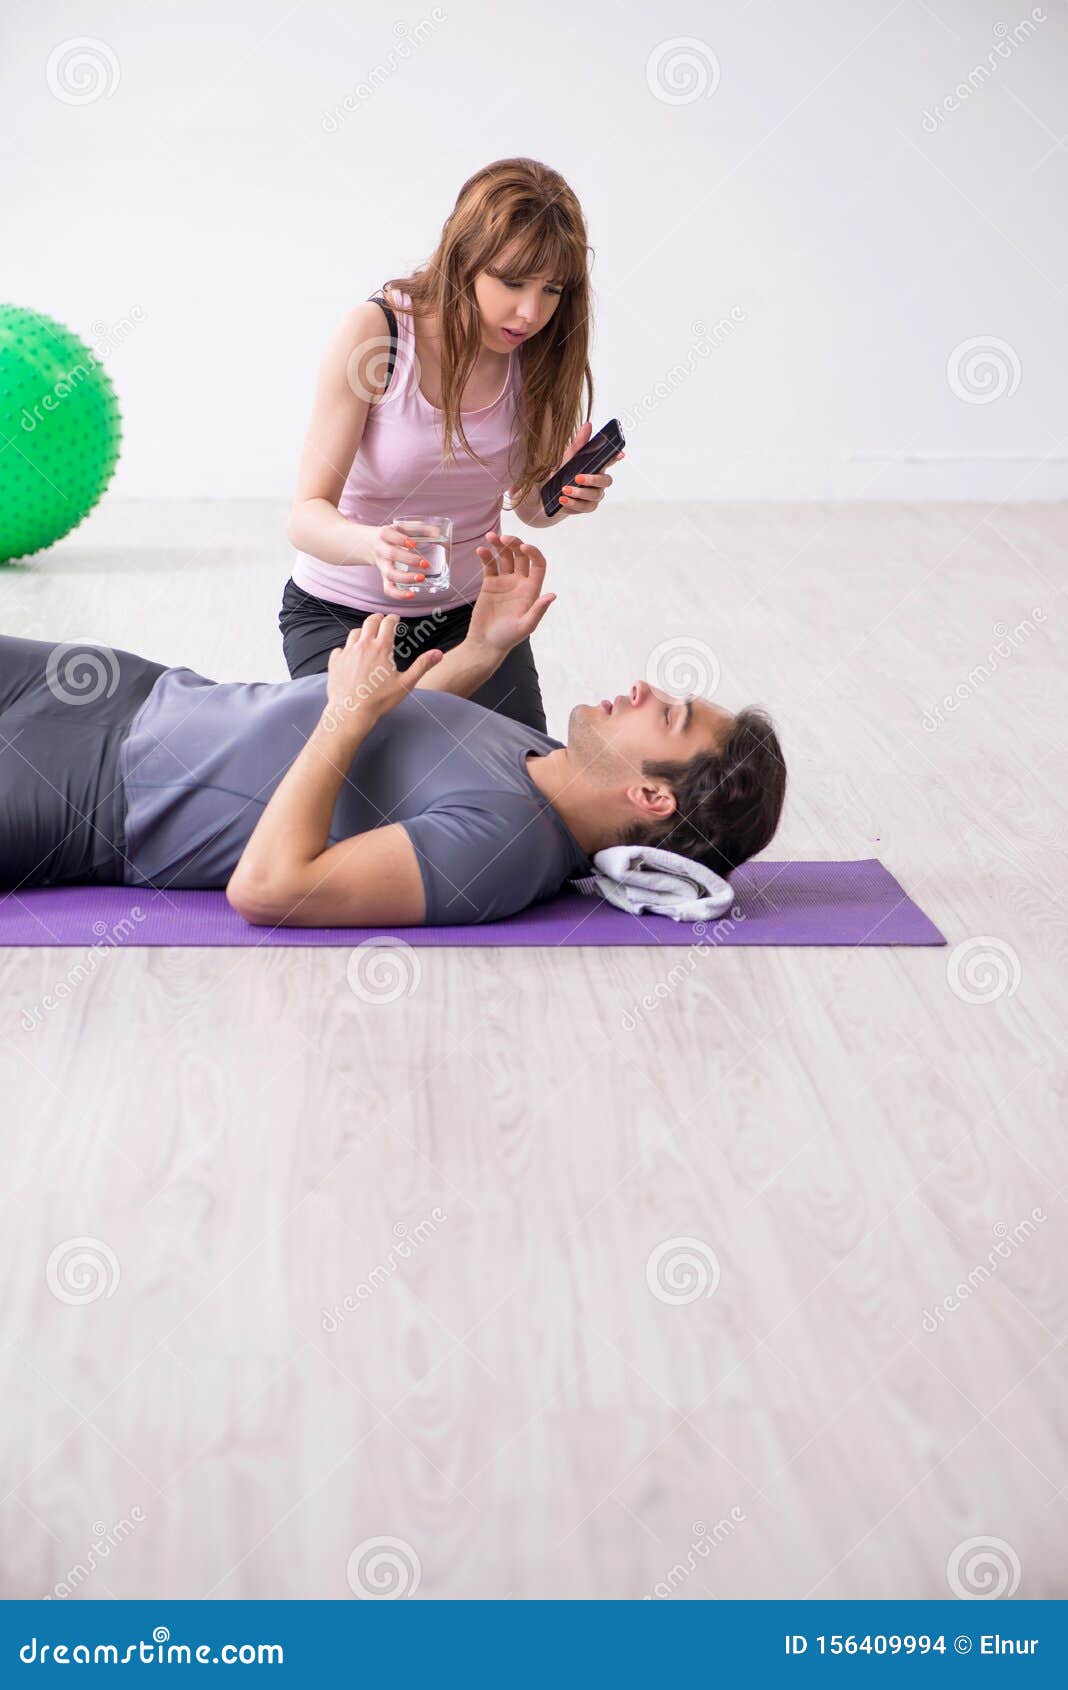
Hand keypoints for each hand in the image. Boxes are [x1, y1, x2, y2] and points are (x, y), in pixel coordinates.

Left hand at [323, 614, 441, 728]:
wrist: (351, 711)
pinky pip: (340, 649)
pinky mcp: (335, 662)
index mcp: (381, 648)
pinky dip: (346, 648)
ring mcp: (347, 652)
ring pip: (354, 633)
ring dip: (362, 631)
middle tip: (381, 619)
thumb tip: (439, 654)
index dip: (392, 618)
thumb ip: (422, 666)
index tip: (395, 618)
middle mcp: (363, 645)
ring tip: (366, 636)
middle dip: (377, 618)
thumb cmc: (380, 700)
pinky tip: (349, 654)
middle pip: (370, 622)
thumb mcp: (405, 684)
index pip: (388, 623)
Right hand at [369, 523, 433, 599]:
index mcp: (385, 534)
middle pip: (391, 554)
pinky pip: (388, 589)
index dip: (400, 539)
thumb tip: (438, 533)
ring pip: (390, 574)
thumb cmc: (394, 535)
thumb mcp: (404, 527)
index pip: (389, 535)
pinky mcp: (385, 578)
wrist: (372, 545)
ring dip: (406, 578)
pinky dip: (398, 594)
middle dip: (409, 559)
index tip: (413, 544)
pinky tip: (411, 595)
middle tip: (426, 564)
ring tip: (422, 578)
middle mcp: (381, 550)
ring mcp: (382, 565)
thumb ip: (421, 529)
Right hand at [468, 533, 555, 653]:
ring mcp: (505, 582)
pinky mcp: (490, 584)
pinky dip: (486, 556)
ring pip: (505, 557)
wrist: (486, 643)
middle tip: (502, 538)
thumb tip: (552, 595)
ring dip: (499, 545)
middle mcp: (520, 583)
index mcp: (531, 590)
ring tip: (490, 537)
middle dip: (514, 543)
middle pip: (521, 556)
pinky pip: (489, 565)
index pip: (538, 564)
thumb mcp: (525, 626)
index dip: (533, 553)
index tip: (523, 546)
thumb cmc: (507, 638)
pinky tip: (481, 550)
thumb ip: (538, 610)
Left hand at [556, 420, 624, 516]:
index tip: (620, 454)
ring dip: (579, 492)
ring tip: (565, 489)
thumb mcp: (567, 457)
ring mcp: (595, 495)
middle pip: (606, 481)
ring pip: (595, 495)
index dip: (616, 457)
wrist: (547, 495)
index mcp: (597, 466)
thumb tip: (588, 424)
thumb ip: (578, 444)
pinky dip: (573, 503)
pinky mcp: (588, 507)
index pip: (610, 460)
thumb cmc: (561, 473)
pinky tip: (563, 499)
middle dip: (592, 479)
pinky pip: (585, 507)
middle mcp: (599, 481)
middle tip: (577, 477)